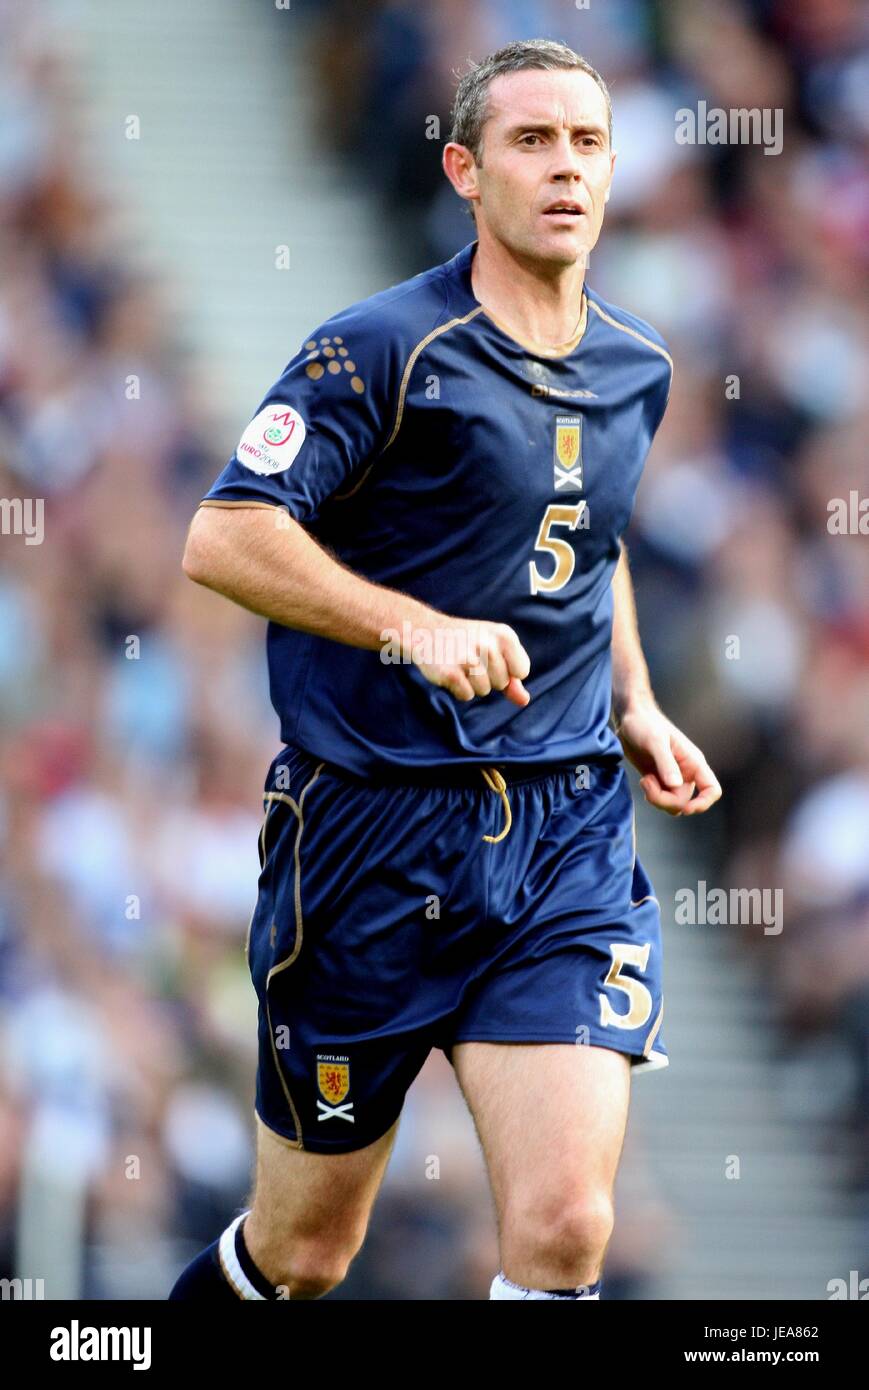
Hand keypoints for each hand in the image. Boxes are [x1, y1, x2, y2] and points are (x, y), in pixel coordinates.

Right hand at [409, 615, 530, 706]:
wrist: (425, 631)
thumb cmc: (465, 642)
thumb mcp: (494, 650)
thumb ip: (512, 676)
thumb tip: (524, 701)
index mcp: (504, 635)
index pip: (522, 671)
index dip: (507, 671)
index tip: (491, 657)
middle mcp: (487, 644)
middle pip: (502, 683)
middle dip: (488, 677)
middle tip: (469, 658)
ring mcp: (468, 658)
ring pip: (484, 690)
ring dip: (472, 684)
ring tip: (459, 664)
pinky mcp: (450, 672)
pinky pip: (467, 695)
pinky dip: (458, 689)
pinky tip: (450, 671)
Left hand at [615, 698, 721, 815]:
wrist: (630, 718)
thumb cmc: (645, 724)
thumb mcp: (655, 741)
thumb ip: (666, 763)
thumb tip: (675, 785)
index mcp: (693, 762)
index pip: (712, 789)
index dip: (703, 803)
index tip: (685, 808)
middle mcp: (686, 773)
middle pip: (684, 802)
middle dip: (664, 799)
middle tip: (646, 782)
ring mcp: (673, 778)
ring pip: (672, 804)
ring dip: (656, 798)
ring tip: (644, 780)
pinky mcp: (659, 780)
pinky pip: (661, 800)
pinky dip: (652, 796)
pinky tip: (644, 781)